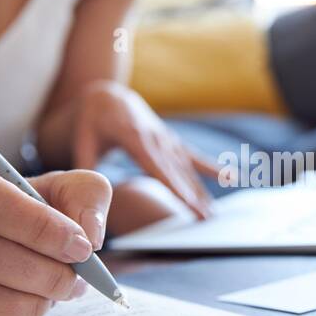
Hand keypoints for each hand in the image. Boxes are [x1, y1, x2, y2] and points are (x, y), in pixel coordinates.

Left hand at [71, 80, 218, 217]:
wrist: (109, 95)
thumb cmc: (93, 120)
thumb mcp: (83, 141)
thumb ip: (86, 167)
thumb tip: (86, 197)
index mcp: (134, 137)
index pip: (156, 166)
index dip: (173, 185)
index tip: (188, 204)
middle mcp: (156, 138)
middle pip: (177, 172)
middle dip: (192, 196)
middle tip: (205, 219)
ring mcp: (167, 139)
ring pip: (186, 168)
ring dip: (201, 191)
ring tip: (213, 214)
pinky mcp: (172, 141)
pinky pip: (194, 157)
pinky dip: (212, 168)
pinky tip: (232, 177)